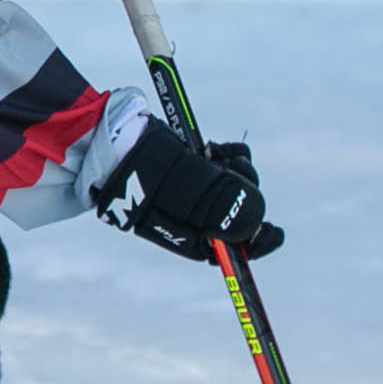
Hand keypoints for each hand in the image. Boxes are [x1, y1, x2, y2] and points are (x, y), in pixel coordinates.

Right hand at [91, 121, 282, 261]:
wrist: (107, 135)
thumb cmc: (138, 165)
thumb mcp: (183, 184)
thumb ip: (220, 201)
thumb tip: (258, 221)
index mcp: (183, 234)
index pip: (227, 248)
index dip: (255, 243)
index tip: (275, 233)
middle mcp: (188, 216)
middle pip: (236, 215)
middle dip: (245, 191)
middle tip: (237, 167)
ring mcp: (190, 192)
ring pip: (233, 188)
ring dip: (238, 170)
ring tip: (222, 154)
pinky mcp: (191, 168)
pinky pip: (224, 168)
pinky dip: (229, 157)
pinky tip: (217, 148)